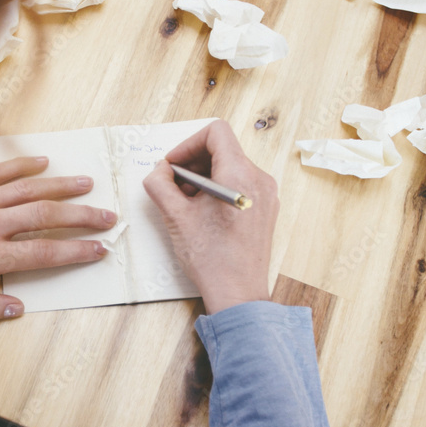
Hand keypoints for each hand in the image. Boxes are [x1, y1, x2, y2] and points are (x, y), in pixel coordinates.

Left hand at [0, 156, 115, 322]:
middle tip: (108, 216)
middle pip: (44, 216)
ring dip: (59, 185)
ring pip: (25, 189)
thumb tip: (16, 308)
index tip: (99, 250)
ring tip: (87, 183)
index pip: (41, 252)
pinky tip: (41, 161)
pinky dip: (20, 164)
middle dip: (81, 216)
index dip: (75, 251)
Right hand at [142, 120, 278, 314]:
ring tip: (185, 203)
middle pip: (223, 149)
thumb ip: (160, 184)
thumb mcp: (175, 216)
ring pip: (230, 167)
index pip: (216, 132)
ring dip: (203, 177)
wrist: (237, 294)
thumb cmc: (212, 258)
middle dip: (193, 162)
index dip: (188, 144)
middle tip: (173, 185)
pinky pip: (239, 185)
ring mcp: (266, 195)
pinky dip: (217, 189)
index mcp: (240, 175)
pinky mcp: (264, 210)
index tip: (173, 165)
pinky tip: (202, 213)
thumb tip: (159, 171)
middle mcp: (259, 180)